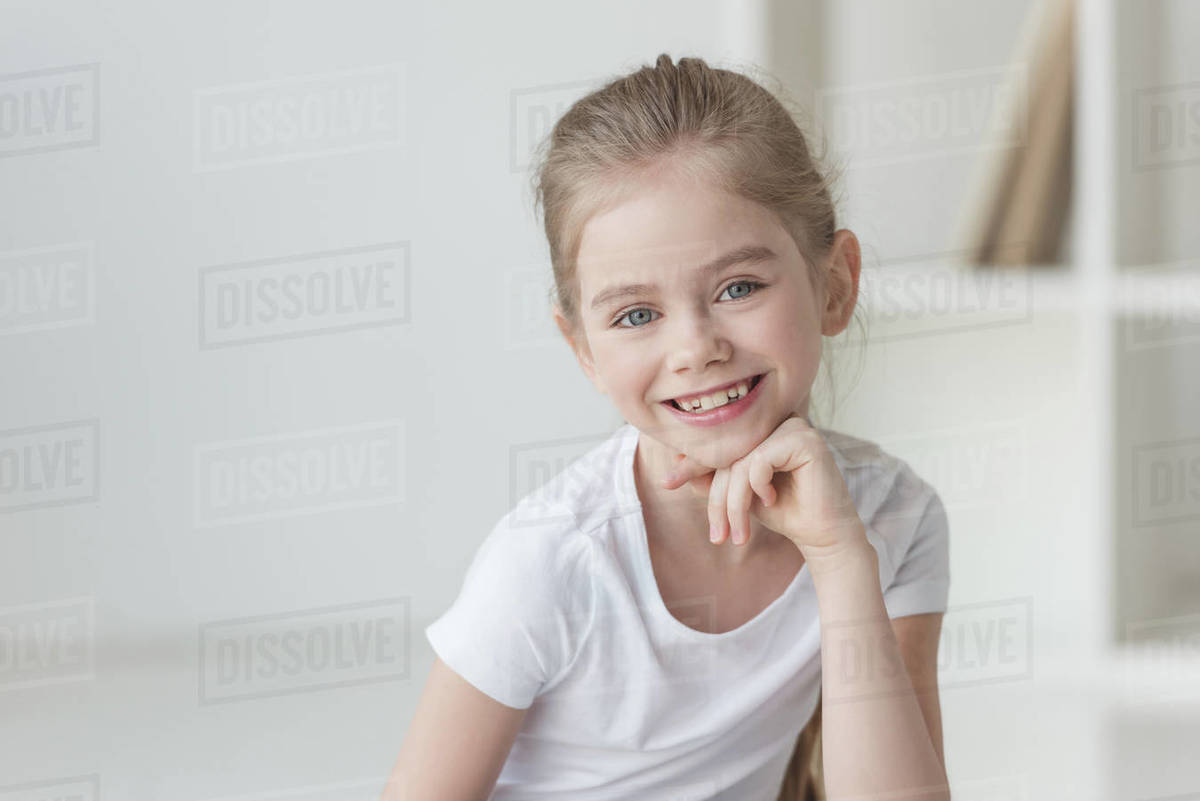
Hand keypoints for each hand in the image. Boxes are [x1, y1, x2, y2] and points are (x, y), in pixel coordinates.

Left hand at [660, 413, 868, 560]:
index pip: (718, 443)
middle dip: (716, 498)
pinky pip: (760, 460)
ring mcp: (792, 425)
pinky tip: (771, 500)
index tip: (667, 482)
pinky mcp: (805, 438)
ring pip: (741, 461)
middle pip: (727, 454)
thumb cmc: (784, 511)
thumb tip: (677, 468)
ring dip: (734, 502)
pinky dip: (757, 486)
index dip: (692, 464)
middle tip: (716, 534)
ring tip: (738, 532)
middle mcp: (776, 420)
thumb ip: (713, 479)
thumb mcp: (740, 495)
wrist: (821, 534)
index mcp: (761, 427)